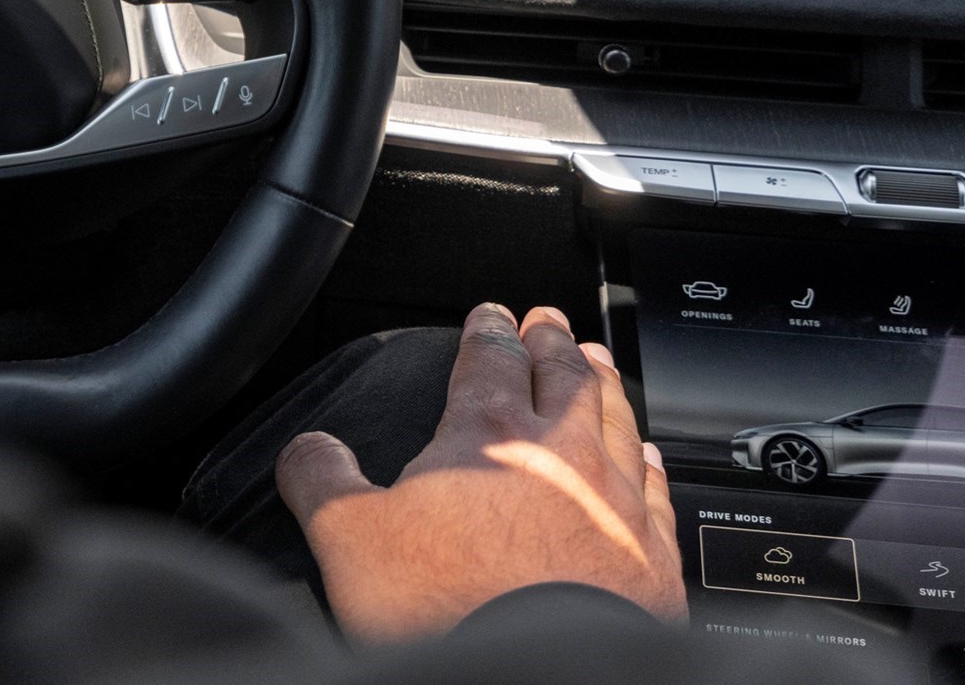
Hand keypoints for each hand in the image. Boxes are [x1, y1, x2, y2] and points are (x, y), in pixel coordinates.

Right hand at [276, 303, 684, 641]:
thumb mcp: (349, 537)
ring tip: (596, 364)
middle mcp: (563, 453)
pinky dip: (650, 462)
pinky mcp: (652, 554)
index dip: (488, 330)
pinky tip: (648, 456)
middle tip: (549, 321)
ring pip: (617, 419)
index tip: (490, 314)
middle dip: (552, 343)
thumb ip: (321, 479)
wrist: (540, 675)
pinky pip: (657, 489)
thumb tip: (307, 449)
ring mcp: (617, 501)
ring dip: (604, 385)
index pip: (490, 359)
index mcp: (487, 435)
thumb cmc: (449, 608)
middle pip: (563, 377)